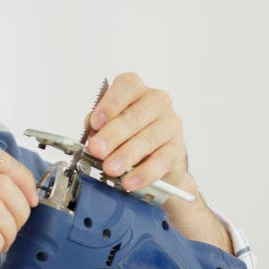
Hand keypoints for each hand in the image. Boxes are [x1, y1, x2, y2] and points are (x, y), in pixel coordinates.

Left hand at [83, 72, 232, 253]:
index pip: (126, 86)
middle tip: (97, 150)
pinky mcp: (177, 150)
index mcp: (136, 90)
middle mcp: (156, 102)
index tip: (95, 122)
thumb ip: (98, 125)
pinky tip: (130, 181)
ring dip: (126, 155)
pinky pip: (160, 162)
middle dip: (112, 135)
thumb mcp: (109, 125)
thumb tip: (91, 130)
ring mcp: (169, 125)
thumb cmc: (128, 136)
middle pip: (134, 116)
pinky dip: (143, 173)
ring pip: (147, 139)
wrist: (157, 162)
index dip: (109, 104)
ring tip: (110, 168)